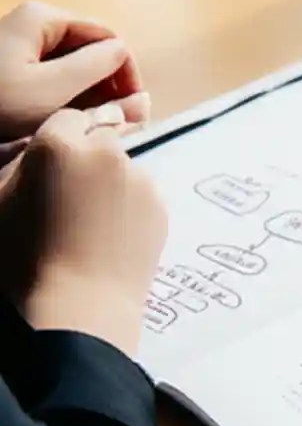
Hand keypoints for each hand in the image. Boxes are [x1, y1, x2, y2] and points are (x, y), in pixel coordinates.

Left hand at [0, 1, 149, 142]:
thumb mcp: (51, 90)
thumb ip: (97, 69)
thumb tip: (124, 56)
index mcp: (44, 19)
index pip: (109, 38)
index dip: (127, 73)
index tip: (135, 110)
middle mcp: (33, 27)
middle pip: (92, 54)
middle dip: (110, 88)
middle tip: (120, 126)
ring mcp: (21, 50)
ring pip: (75, 71)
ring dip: (92, 100)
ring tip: (97, 131)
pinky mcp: (13, 73)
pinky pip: (55, 83)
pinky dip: (69, 103)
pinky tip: (71, 128)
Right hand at [0, 110, 166, 354]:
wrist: (77, 306)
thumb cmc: (22, 258)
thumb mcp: (0, 200)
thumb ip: (22, 165)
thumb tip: (41, 151)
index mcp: (59, 145)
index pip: (68, 119)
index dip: (61, 141)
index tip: (54, 166)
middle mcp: (106, 153)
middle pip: (102, 138)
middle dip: (89, 157)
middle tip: (72, 196)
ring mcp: (140, 179)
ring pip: (125, 167)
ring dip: (113, 181)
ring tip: (94, 222)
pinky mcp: (162, 206)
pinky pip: (143, 194)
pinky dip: (132, 205)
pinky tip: (114, 235)